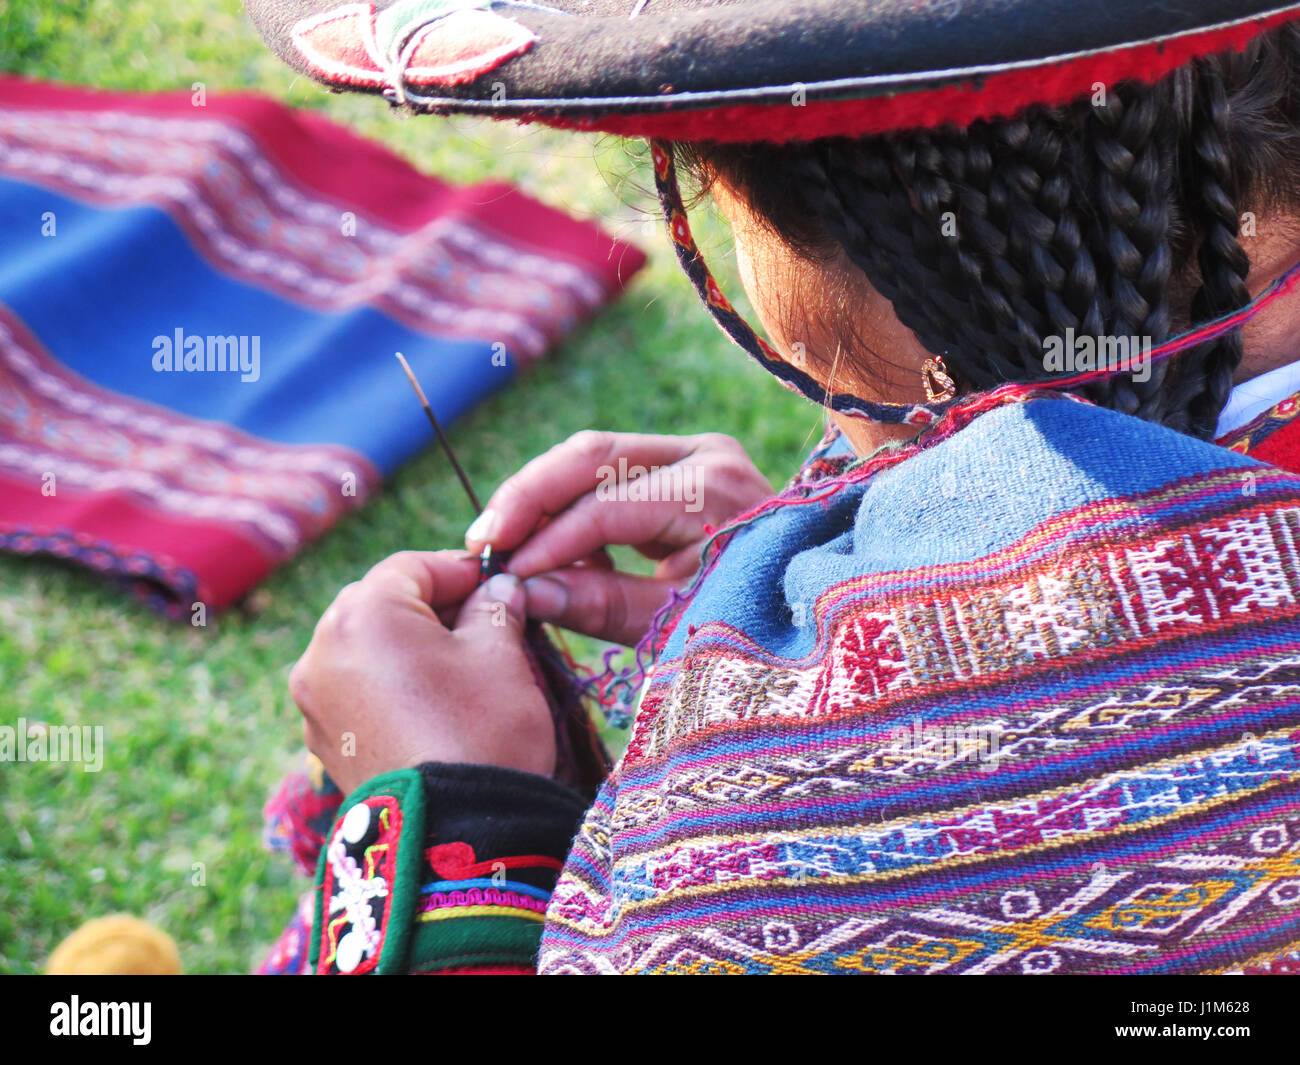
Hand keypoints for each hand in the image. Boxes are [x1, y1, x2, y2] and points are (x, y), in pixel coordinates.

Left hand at [288, 551, 553, 794]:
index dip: (459, 571)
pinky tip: (430, 705)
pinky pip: (354, 689)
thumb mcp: (501, 655)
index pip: (412, 567)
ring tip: (457, 670)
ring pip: (364, 646)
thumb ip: (495, 606)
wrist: (453, 833)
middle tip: (481, 625)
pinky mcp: (321, 739)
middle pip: (380, 603)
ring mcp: (313, 698)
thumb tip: (497, 587)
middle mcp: (322, 648)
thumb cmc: (482, 729)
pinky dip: (387, 685)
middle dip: (430, 608)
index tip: (496, 586)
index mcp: (364, 613)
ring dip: (406, 646)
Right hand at [465, 431, 772, 644]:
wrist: (806, 613)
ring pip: (592, 456)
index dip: (547, 542)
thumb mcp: (677, 625)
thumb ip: (604, 605)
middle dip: (527, 497)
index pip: (606, 506)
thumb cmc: (750, 625)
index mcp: (712, 491)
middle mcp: (704, 455)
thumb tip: (524, 592)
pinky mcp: (680, 467)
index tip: (502, 577)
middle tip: (480, 542)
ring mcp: (694, 454)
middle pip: (590, 455)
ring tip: (499, 546)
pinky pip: (608, 473)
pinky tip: (546, 549)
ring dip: (541, 497)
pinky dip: (570, 505)